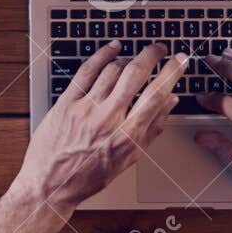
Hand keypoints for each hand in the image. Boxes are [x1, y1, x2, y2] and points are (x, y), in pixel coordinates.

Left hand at [14, 42, 187, 209]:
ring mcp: (85, 108)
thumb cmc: (90, 175)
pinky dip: (100, 56)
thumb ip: (152, 129)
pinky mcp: (66, 102)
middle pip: (135, 74)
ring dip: (128, 57)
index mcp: (127, 135)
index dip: (172, 72)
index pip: (156, 95)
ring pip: (111, 70)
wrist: (51, 184)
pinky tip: (110, 49)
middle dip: (152, 55)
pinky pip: (86, 71)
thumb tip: (170, 102)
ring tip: (135, 56)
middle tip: (160, 49)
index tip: (180, 60)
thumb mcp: (129, 159)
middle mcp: (108, 119)